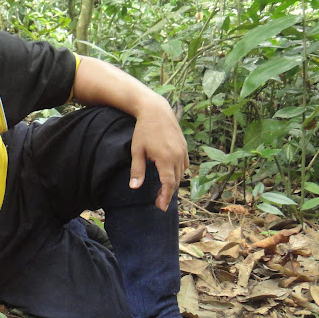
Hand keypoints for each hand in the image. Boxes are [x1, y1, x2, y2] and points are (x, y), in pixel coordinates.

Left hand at [129, 95, 188, 210]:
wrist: (156, 110)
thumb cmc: (143, 130)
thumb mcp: (137, 150)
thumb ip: (137, 170)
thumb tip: (134, 187)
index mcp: (166, 158)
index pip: (168, 183)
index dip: (165, 197)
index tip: (160, 206)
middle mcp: (177, 156)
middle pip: (176, 181)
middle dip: (168, 193)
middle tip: (159, 203)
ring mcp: (183, 151)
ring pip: (181, 173)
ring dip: (173, 184)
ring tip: (164, 192)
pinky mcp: (184, 147)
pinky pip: (184, 165)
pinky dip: (178, 173)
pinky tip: (170, 176)